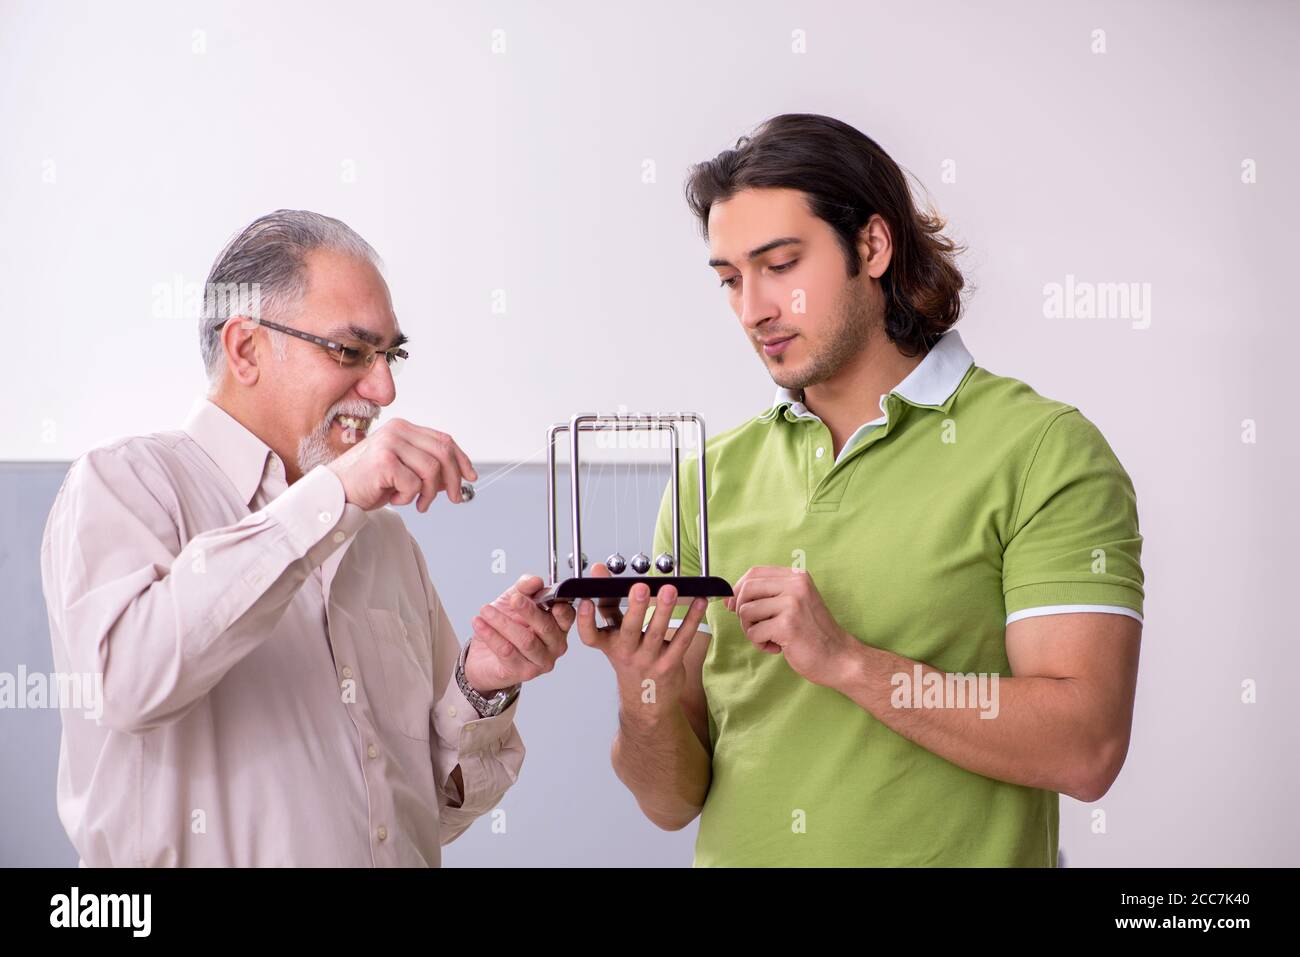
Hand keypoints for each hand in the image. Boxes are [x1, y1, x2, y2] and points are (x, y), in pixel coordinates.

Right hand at [327, 418, 476, 511]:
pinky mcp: (384, 461)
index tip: (470, 477)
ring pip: (432, 470)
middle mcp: (397, 431)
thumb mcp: (403, 471)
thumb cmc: (367, 482)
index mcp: (403, 428)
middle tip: (454, 499)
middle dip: (453, 479)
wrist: (335, 492)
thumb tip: (458, 477)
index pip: (443, 439)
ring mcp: (390, 444)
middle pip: (443, 452)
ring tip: (417, 502)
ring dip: (429, 493)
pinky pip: (414, 484)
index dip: (461, 459)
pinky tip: (394, 498)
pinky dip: (409, 498)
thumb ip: (427, 468)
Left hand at [464, 574, 575, 691]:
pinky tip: (480, 624)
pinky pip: (507, 651)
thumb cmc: (505, 628)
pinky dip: (491, 635)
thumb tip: (535, 580)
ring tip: (486, 610)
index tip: (542, 596)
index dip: (557, 605)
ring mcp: (541, 661)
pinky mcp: (523, 672)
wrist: (484, 656)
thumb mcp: (513, 600)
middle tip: (513, 600)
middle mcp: (555, 645)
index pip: (566, 615)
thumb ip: (525, 587)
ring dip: (503, 622)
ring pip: (525, 640)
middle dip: (528, 611)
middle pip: (546, 627)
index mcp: (558, 625)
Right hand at [575, 563, 708, 712]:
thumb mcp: (614, 636)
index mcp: (609, 645)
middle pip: (629, 630)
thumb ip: (608, 604)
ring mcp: (649, 660)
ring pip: (656, 634)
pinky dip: (691, 620)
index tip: (585, 601)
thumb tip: (598, 570)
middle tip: (639, 587)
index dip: (585, 620)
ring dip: (664, 610)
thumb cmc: (631, 660)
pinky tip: (699, 603)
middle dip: (635, 607)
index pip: (591, 636)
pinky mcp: (670, 664)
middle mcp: (627, 653)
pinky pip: (682, 640)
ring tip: (670, 590)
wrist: (647, 700)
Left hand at [725, 566, 859, 687]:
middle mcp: (796, 585)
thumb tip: (729, 599)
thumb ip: (767, 596)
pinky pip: (753, 632)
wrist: (839, 657)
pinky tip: (777, 648)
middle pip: (746, 589)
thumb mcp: (794, 604)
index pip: (754, 572)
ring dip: (751, 630)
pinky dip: (760, 644)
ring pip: (746, 612)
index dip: (738, 588)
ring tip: (770, 638)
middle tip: (755, 627)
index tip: (733, 605)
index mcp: (797, 576)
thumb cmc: (812, 633)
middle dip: (742, 612)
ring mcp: (792, 604)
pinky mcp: (788, 625)